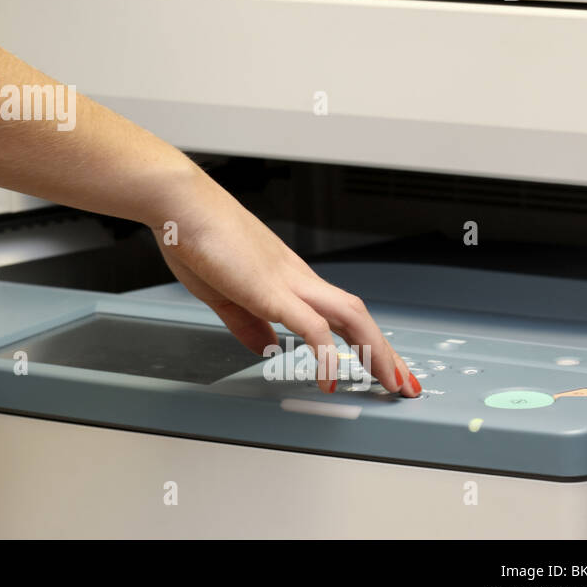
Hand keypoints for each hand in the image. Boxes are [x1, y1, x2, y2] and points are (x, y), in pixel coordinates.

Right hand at [152, 174, 421, 396]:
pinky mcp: (272, 290)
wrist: (182, 203)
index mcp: (286, 277)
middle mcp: (296, 277)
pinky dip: (327, 355)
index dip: (363, 340)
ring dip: (375, 351)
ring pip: (351, 317)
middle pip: (357, 315)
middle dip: (384, 351)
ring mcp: (288, 281)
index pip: (339, 313)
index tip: (378, 363)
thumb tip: (265, 347)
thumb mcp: (221, 291)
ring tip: (388, 382)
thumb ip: (245, 323)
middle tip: (403, 383)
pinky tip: (330, 378)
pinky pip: (312, 327)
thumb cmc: (194, 235)